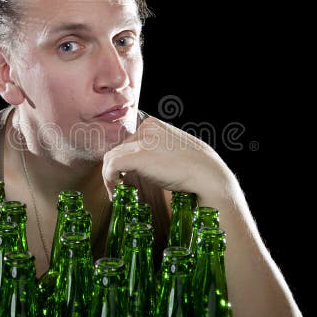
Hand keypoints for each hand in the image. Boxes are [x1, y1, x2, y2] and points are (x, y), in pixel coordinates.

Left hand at [102, 115, 235, 199]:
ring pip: (111, 158)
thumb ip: (156, 150)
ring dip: (109, 176)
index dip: (123, 160)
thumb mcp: (172, 150)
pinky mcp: (139, 157)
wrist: (207, 175)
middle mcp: (145, 128)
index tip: (124, 176)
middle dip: (115, 169)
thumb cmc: (195, 168)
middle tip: (119, 186)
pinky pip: (112, 166)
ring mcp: (142, 141)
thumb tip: (143, 163)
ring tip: (116, 191)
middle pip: (118, 150)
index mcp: (153, 124)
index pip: (127, 142)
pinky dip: (109, 180)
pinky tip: (116, 190)